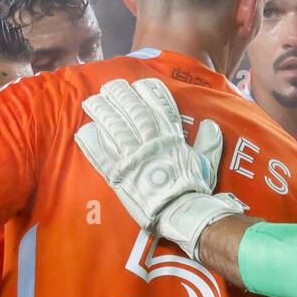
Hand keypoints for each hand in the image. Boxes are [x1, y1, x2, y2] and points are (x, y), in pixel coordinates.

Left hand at [75, 78, 241, 258]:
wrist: (180, 213)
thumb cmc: (194, 190)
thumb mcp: (206, 163)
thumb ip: (208, 143)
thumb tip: (211, 125)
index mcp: (172, 140)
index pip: (159, 108)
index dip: (149, 93)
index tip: (140, 83)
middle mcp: (151, 144)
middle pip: (134, 113)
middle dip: (121, 96)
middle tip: (110, 86)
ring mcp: (133, 159)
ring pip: (115, 129)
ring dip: (102, 113)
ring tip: (92, 101)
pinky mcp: (118, 175)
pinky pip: (101, 155)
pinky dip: (92, 143)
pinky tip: (84, 131)